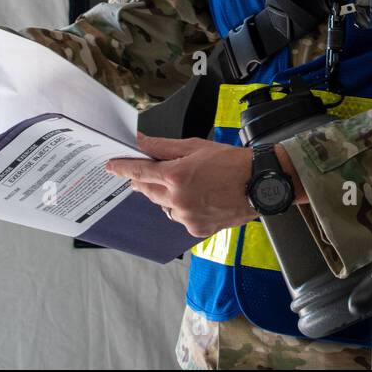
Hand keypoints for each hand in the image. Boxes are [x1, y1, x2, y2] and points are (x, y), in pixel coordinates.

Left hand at [107, 134, 276, 237]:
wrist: (260, 184)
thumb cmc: (233, 162)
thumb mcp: (196, 146)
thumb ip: (164, 147)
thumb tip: (141, 142)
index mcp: (176, 176)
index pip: (138, 173)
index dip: (122, 168)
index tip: (111, 166)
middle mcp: (178, 200)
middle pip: (148, 191)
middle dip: (146, 181)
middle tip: (155, 172)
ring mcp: (186, 218)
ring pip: (164, 206)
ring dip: (168, 196)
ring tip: (191, 185)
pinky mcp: (196, 229)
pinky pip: (180, 218)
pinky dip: (184, 209)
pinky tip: (201, 199)